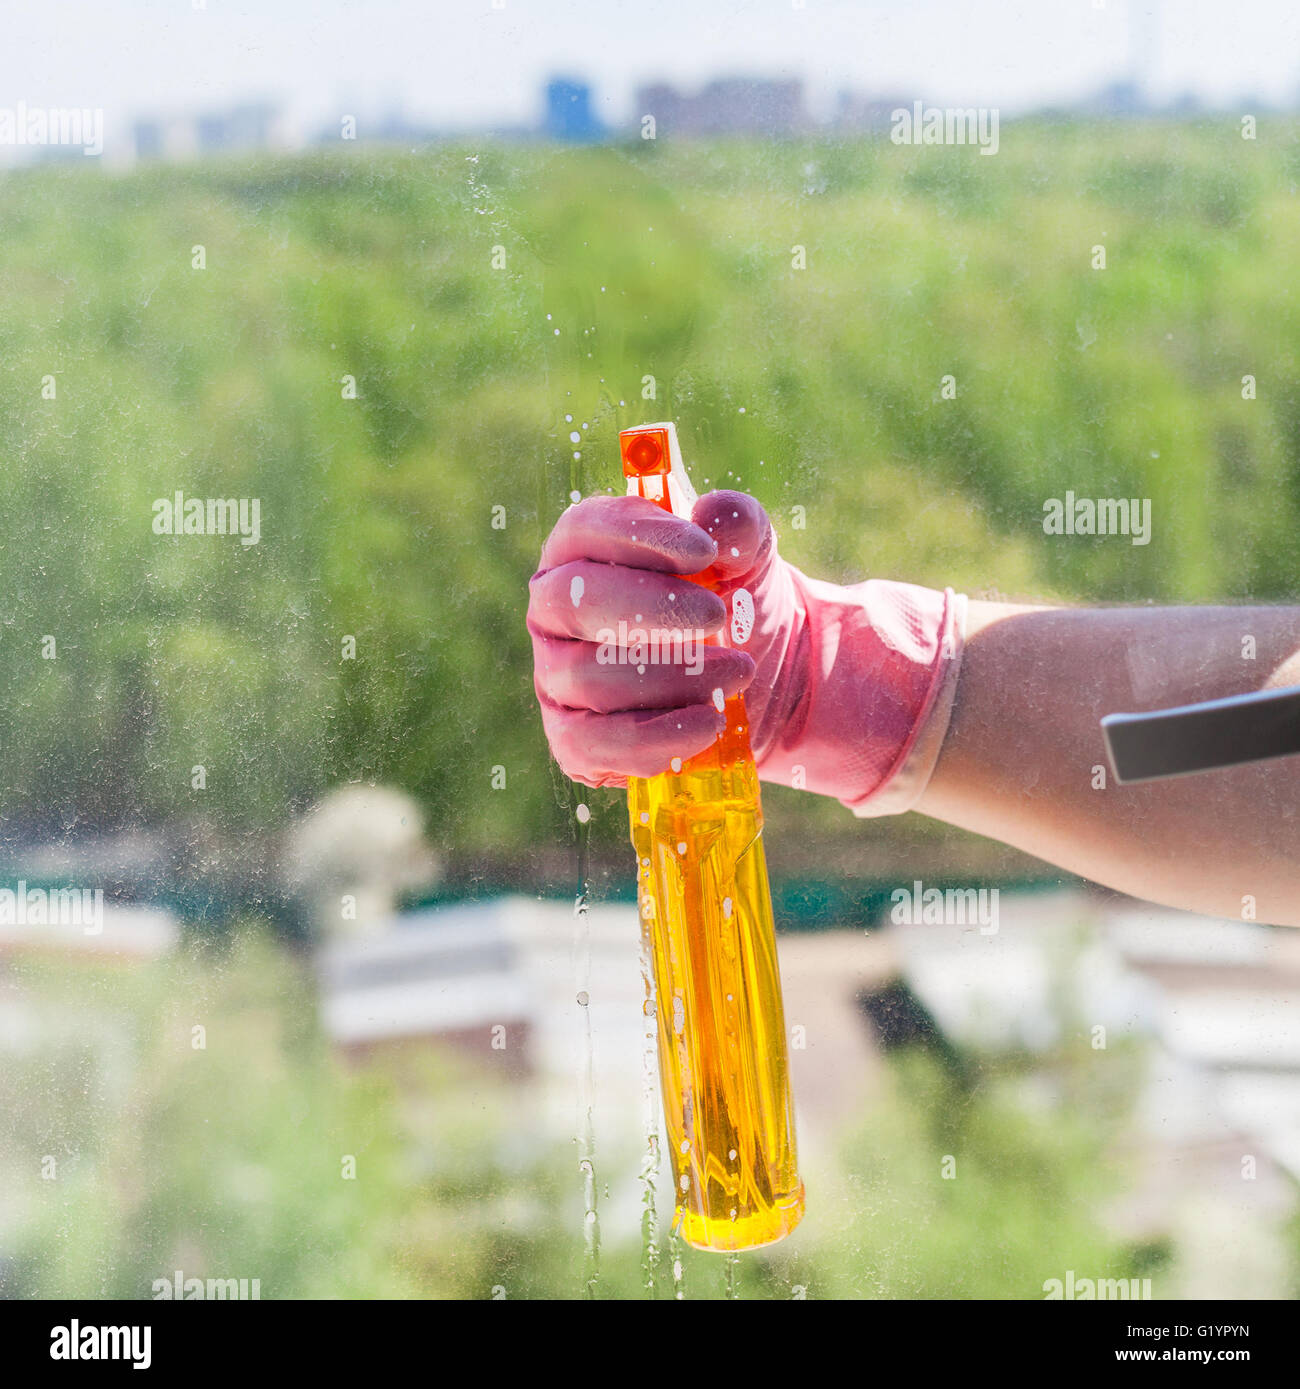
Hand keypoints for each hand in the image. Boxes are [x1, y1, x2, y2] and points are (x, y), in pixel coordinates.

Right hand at [528, 489, 964, 812]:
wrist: (757, 679)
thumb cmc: (735, 600)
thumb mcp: (749, 556)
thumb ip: (737, 526)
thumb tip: (713, 516)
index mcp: (583, 548)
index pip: (587, 529)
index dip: (640, 537)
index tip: (703, 552)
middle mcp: (555, 610)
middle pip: (573, 602)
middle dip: (650, 609)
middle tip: (718, 616)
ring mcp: (556, 676)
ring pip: (588, 677)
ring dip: (671, 677)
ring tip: (738, 671)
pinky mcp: (572, 737)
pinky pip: (590, 742)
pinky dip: (653, 738)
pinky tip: (708, 725)